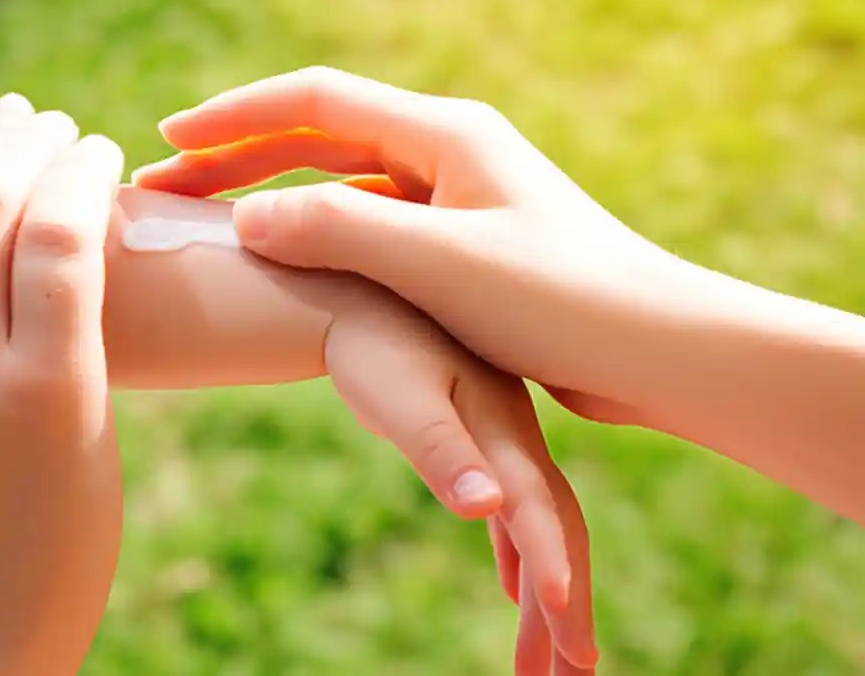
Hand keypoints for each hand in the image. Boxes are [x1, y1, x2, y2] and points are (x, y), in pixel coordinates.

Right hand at [133, 66, 692, 425]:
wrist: (655, 352)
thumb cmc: (560, 301)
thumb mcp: (438, 261)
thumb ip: (338, 229)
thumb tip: (248, 219)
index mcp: (444, 134)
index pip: (314, 102)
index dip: (234, 115)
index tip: (168, 135)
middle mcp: (445, 155)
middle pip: (317, 138)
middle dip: (237, 157)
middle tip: (164, 185)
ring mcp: (452, 203)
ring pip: (337, 186)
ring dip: (268, 200)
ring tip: (203, 224)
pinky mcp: (458, 250)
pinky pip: (363, 230)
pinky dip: (312, 240)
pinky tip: (278, 267)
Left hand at [325, 298, 595, 673]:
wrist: (356, 290)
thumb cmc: (369, 344)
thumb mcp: (399, 397)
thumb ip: (442, 452)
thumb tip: (485, 510)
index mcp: (504, 434)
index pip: (542, 514)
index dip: (557, 570)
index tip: (572, 634)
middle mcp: (515, 443)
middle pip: (558, 535)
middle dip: (567, 610)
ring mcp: (503, 443)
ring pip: (537, 532)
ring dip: (544, 599)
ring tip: (545, 666)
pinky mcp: (480, 442)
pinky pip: (512, 516)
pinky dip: (519, 560)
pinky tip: (513, 589)